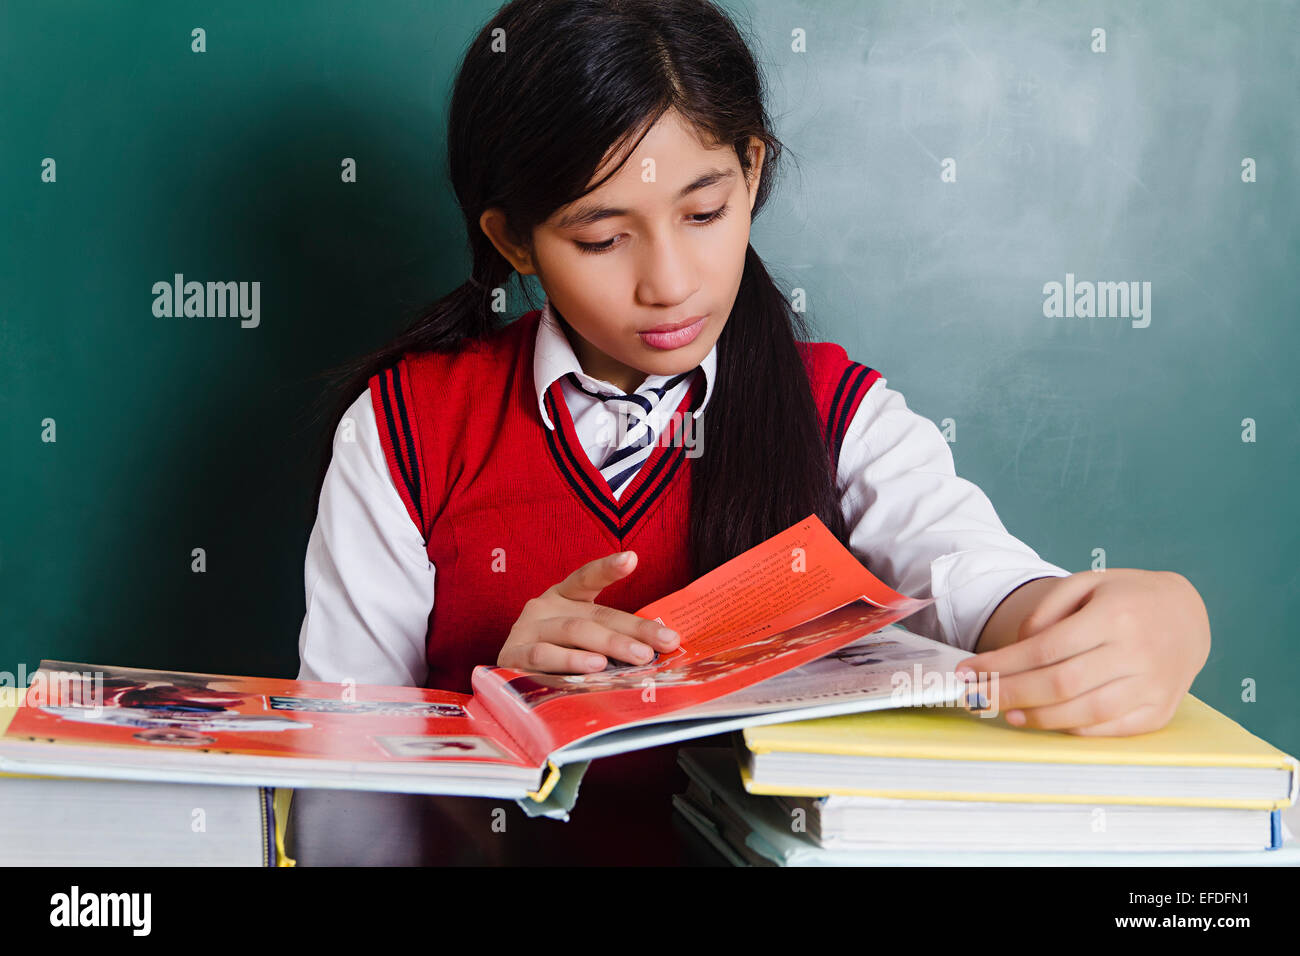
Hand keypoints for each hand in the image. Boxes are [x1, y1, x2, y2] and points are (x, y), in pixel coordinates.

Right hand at [497, 550, 681, 673]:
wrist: (503, 683)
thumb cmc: (554, 656)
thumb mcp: (582, 639)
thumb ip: (614, 636)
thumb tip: (662, 645)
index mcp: (563, 597)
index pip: (586, 578)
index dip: (607, 568)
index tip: (632, 558)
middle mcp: (544, 608)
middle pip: (593, 615)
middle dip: (632, 629)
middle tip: (663, 642)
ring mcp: (526, 630)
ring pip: (572, 632)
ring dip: (608, 644)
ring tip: (637, 655)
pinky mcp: (513, 656)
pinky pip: (544, 656)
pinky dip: (571, 661)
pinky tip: (594, 667)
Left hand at [955, 569, 1209, 734]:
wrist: (1187, 614)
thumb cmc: (1127, 597)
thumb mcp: (1087, 583)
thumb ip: (1047, 610)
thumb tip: (1018, 647)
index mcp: (1115, 616)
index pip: (1046, 648)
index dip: (1002, 664)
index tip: (969, 671)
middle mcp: (1137, 653)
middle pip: (1061, 684)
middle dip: (1011, 693)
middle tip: (977, 697)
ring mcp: (1152, 686)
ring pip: (1086, 712)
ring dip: (1039, 717)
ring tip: (1007, 712)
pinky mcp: (1160, 710)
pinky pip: (1111, 729)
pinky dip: (1075, 729)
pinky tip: (1047, 721)